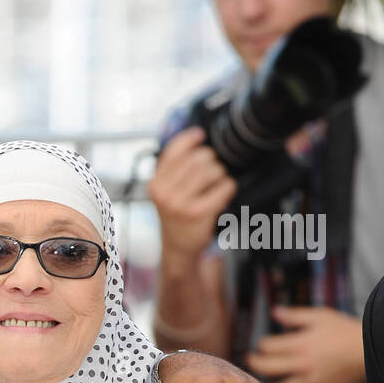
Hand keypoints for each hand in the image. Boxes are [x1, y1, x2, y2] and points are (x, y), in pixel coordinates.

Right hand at [147, 126, 236, 274]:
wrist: (177, 247)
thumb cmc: (175, 215)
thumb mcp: (165, 191)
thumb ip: (172, 167)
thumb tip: (195, 135)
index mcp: (155, 183)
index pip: (174, 151)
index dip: (190, 139)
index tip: (200, 136)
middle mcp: (164, 193)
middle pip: (198, 158)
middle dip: (210, 162)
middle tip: (210, 173)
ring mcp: (180, 203)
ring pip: (213, 170)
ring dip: (219, 175)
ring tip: (214, 185)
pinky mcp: (198, 212)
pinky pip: (224, 187)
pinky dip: (227, 188)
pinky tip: (221, 194)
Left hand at [244, 306, 365, 382]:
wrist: (375, 348)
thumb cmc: (347, 330)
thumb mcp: (320, 316)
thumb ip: (295, 316)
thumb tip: (274, 312)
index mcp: (300, 344)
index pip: (267, 346)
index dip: (262, 345)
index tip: (262, 346)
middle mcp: (303, 365)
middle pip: (267, 368)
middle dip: (256, 364)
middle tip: (252, 362)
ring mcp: (312, 382)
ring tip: (266, 381)